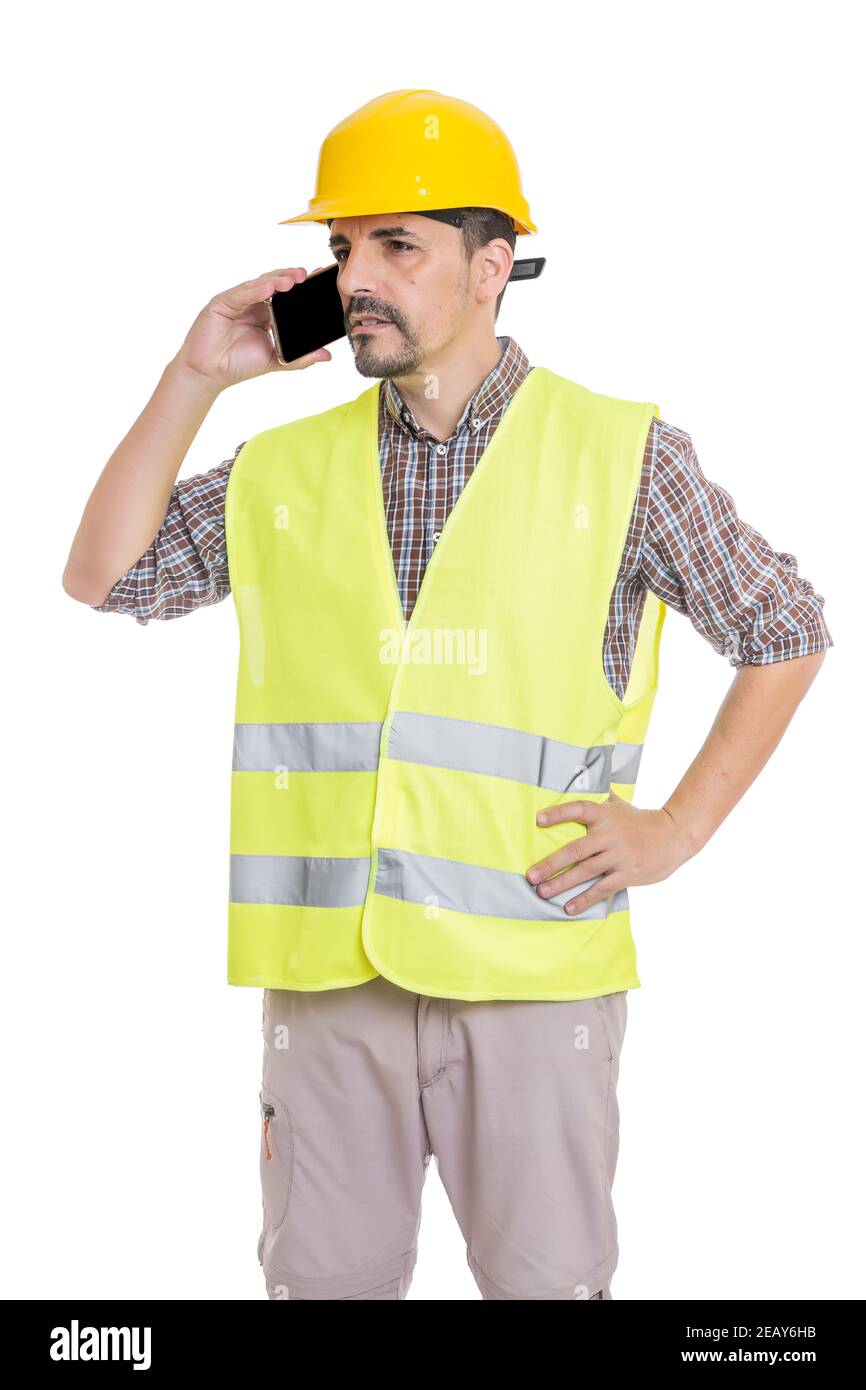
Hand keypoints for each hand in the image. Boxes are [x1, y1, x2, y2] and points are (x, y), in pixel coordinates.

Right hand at [172, 267, 332, 391]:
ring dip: (276, 281)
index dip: (301, 287)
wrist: (210, 374)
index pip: (286, 295)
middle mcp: (252, 303)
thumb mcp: (276, 360)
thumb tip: (327, 355)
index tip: (319, 281)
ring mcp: (236, 301)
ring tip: (293, 280)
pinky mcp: (221, 303)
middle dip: (291, 278)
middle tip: (308, 275)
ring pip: (258, 285)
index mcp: (265, 313)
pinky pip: (240, 294)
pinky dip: (255, 291)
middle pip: (274, 284)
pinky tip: (268, 289)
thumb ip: (300, 357)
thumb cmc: (239, 365)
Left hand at [525, 791, 692, 915]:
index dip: (559, 814)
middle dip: (551, 864)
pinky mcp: (628, 874)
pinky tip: (569, 907)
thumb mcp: (620, 805)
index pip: (580, 809)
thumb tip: (580, 777)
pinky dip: (585, 898)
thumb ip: (599, 798)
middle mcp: (611, 835)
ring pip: (586, 871)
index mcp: (606, 815)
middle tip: (530, 875)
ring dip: (562, 883)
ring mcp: (620, 856)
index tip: (539, 819)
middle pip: (576, 850)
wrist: (674, 836)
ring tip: (543, 892)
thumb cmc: (640, 820)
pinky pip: (602, 888)